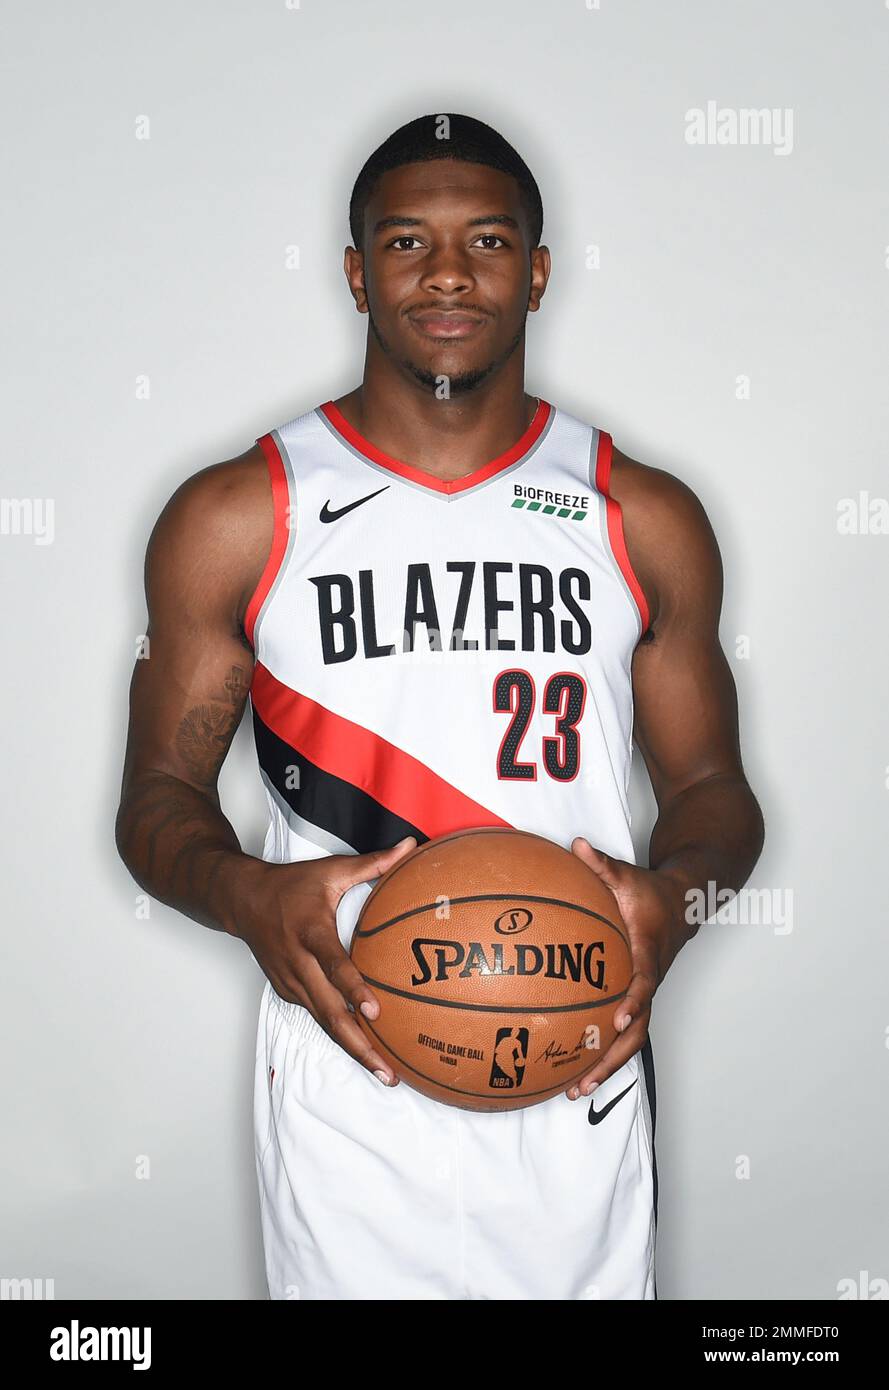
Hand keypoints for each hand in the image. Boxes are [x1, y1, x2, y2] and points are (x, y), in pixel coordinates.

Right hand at [227, 836, 417, 1086]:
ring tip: (384, 1072)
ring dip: (353, 1049)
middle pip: (330, 1013)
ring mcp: (291, 982)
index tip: (376, 1013)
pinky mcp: (287, 992)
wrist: (242, 901)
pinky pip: (317, 1017)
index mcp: (311, 933)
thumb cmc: (291, 886)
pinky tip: (364, 1051)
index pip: (335, 966)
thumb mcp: (331, 870)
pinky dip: (339, 1035)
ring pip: (324, 1022)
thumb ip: (373, 864)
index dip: (354, 990)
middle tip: (389, 1071)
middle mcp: (298, 964)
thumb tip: (410, 847)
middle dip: (360, 1045)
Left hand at [565, 837, 690, 1100]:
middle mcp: (649, 981)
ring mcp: (646, 994)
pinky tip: (573, 1067)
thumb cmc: (653, 892)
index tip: (614, 1020)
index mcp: (648, 953)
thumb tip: (576, 844)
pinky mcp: (638, 999)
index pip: (643, 982)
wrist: (685, 904)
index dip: (632, 1001)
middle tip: (583, 1081)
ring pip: (631, 1040)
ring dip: (606, 1066)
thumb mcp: (628, 874)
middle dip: (612, 1059)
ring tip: (574, 1090)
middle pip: (637, 1030)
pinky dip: (603, 1053)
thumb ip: (602, 863)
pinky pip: (622, 1032)